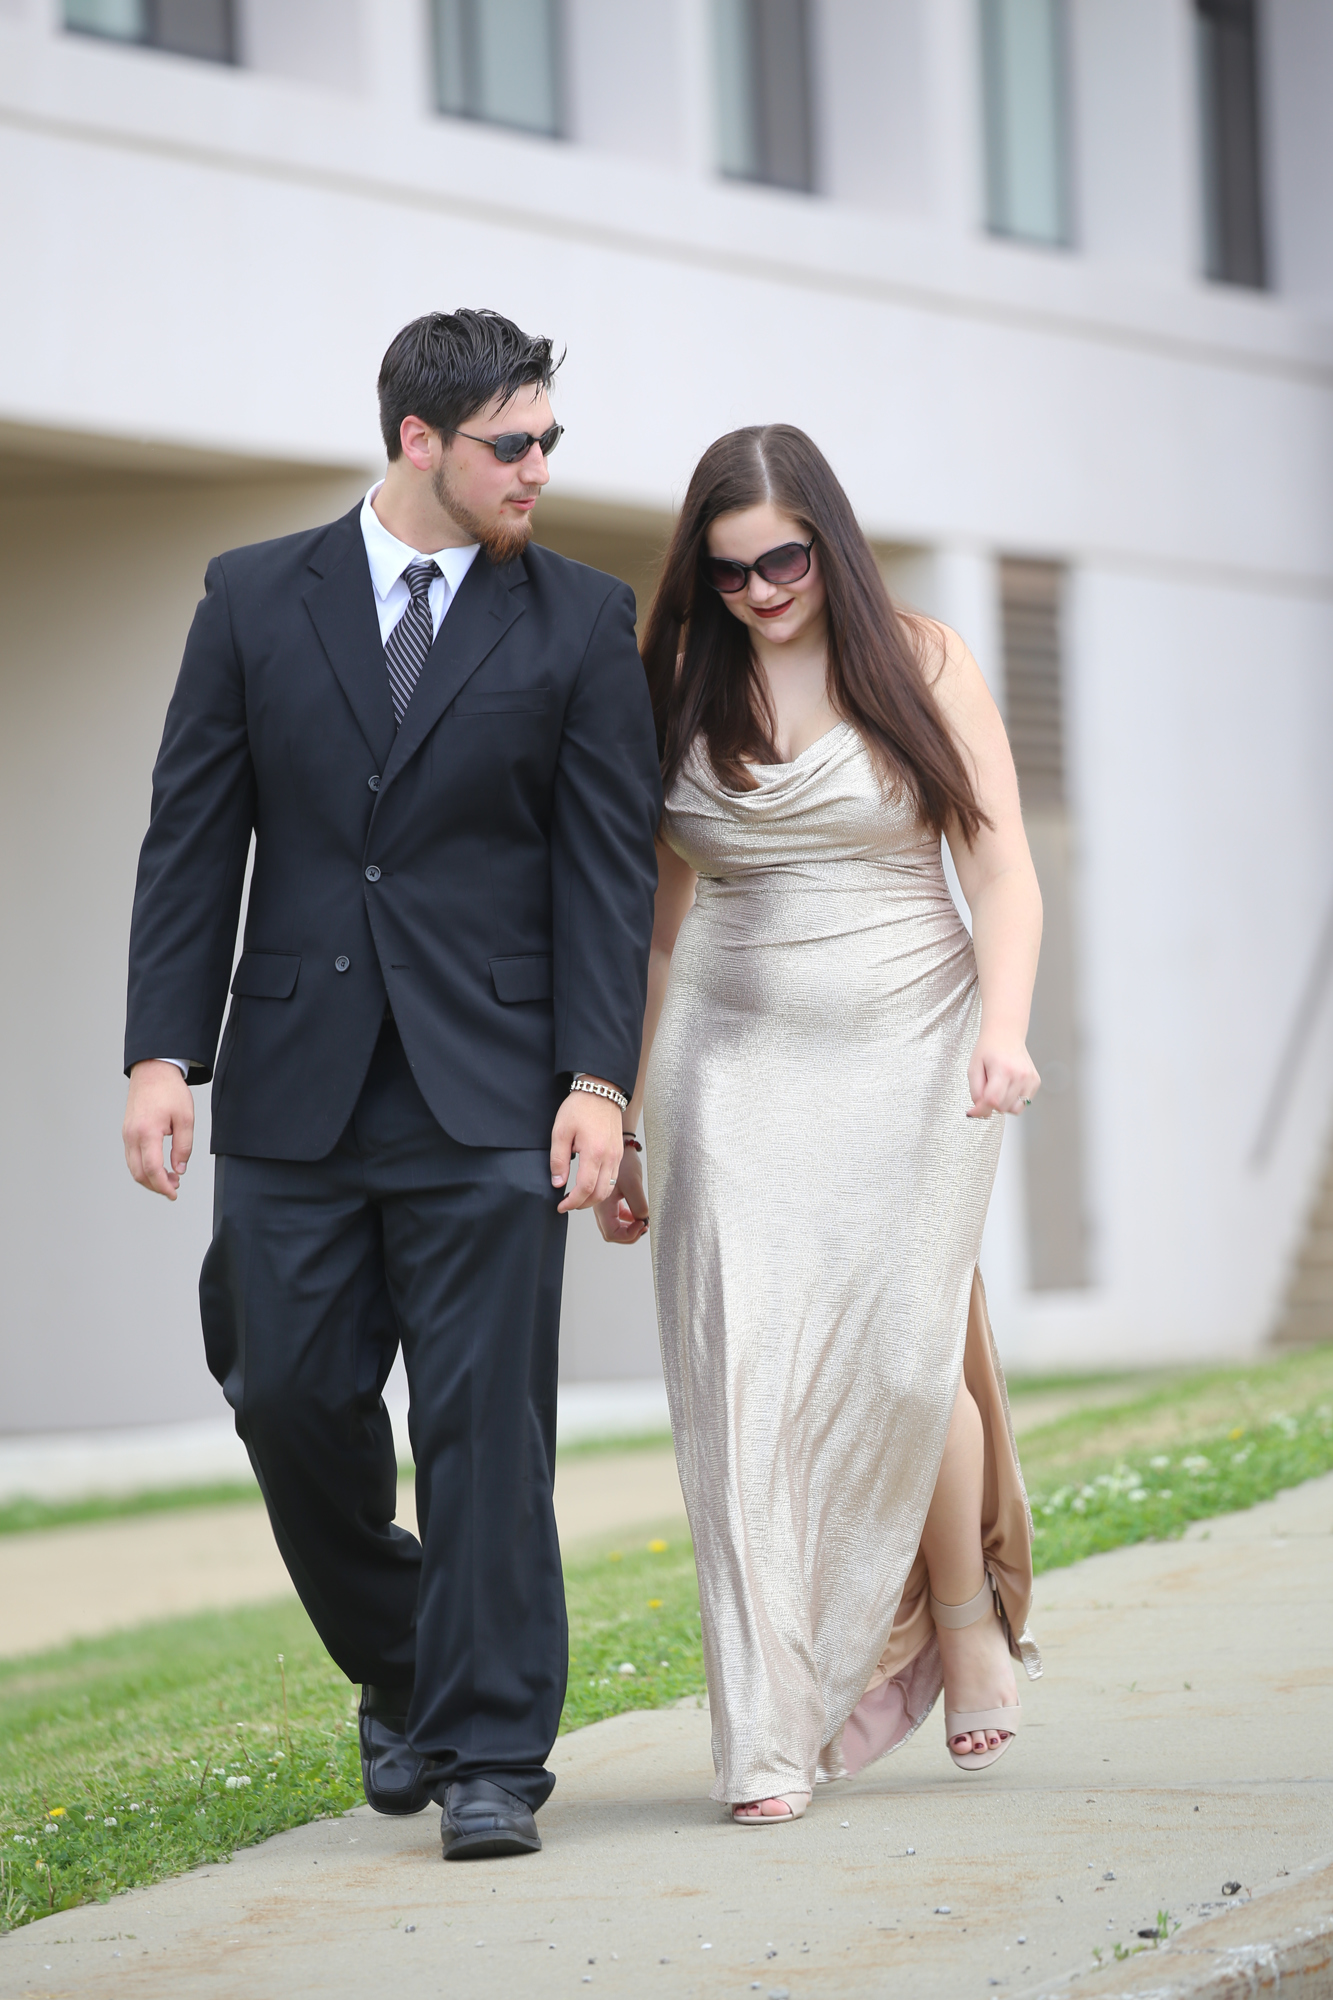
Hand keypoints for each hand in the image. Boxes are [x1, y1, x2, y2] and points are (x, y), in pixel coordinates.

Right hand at [123, 1059, 195, 1197]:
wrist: (153, 1071)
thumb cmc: (170, 1091)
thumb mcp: (186, 1118)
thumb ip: (183, 1147)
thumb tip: (179, 1169)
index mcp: (147, 1132)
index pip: (152, 1169)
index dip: (163, 1186)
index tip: (174, 1193)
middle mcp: (132, 1135)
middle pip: (139, 1173)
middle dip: (156, 1186)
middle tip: (174, 1187)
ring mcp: (127, 1134)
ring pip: (133, 1167)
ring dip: (149, 1178)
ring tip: (170, 1177)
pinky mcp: (127, 1132)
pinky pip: (131, 1157)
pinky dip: (143, 1167)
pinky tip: (158, 1165)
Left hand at [550, 1084, 622, 1211]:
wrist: (602, 1092)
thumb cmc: (580, 1108)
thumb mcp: (561, 1131)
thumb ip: (558, 1160)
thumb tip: (558, 1183)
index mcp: (594, 1152)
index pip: (585, 1188)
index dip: (572, 1202)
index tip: (561, 1206)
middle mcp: (610, 1157)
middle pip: (599, 1194)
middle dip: (582, 1204)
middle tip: (567, 1204)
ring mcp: (617, 1156)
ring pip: (608, 1189)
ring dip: (593, 1198)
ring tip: (577, 1197)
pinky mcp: (619, 1154)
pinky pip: (612, 1179)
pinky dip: (601, 1188)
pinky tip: (589, 1185)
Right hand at [594, 1144, 649, 1243]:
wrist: (622, 1146)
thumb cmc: (625, 1161)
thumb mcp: (634, 1185)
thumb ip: (638, 1206)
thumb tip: (642, 1219)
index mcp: (602, 1204)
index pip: (612, 1233)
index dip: (628, 1235)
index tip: (641, 1224)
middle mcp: (601, 1206)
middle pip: (612, 1233)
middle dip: (629, 1235)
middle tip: (643, 1226)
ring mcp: (605, 1204)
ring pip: (615, 1226)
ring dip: (629, 1227)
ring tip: (642, 1221)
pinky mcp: (611, 1199)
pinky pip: (618, 1216)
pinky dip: (629, 1219)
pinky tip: (638, 1213)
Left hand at [966, 1033, 1039, 1118]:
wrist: (1006, 1035)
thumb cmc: (988, 1049)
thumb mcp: (973, 1068)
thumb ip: (975, 1091)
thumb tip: (977, 1111)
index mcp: (1003, 1069)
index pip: (993, 1101)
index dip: (981, 1110)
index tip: (973, 1111)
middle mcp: (1019, 1075)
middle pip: (1002, 1107)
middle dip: (991, 1104)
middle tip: (986, 1090)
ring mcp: (1030, 1079)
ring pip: (1014, 1109)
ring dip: (1003, 1105)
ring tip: (998, 1089)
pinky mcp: (1035, 1082)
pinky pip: (1023, 1103)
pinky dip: (1013, 1100)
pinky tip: (1008, 1087)